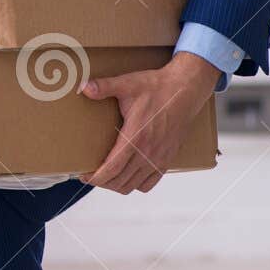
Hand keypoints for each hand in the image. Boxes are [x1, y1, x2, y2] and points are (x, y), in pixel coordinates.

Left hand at [78, 52, 218, 193]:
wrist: (186, 91)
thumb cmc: (158, 88)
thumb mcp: (127, 84)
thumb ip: (104, 87)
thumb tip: (84, 88)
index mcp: (136, 137)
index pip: (113, 168)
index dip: (96, 177)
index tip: (83, 176)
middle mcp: (148, 152)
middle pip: (120, 181)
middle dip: (102, 182)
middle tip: (89, 174)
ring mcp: (159, 157)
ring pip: (134, 185)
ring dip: (117, 185)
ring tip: (106, 177)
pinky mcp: (168, 158)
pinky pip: (151, 182)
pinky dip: (136, 184)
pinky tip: (128, 176)